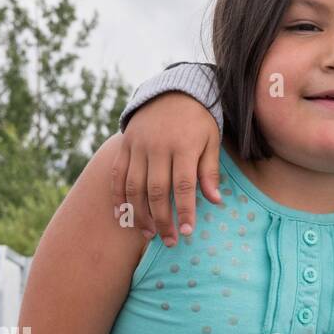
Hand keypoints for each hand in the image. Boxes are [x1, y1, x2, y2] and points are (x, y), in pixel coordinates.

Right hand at [109, 92, 222, 245]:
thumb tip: (215, 201)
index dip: (185, 210)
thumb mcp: (211, 141)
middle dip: (163, 219)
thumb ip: (210, 171)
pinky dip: (118, 197)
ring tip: (149, 234)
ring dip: (140, 213)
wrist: (172, 92)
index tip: (188, 232)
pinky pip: (118, 174)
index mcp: (184, 146)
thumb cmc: (198, 121)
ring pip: (134, 186)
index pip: (184, 185)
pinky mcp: (124, 145)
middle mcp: (158, 147)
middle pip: (157, 190)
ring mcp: (138, 146)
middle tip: (170, 241)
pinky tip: (123, 216)